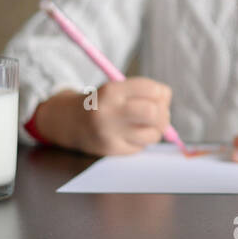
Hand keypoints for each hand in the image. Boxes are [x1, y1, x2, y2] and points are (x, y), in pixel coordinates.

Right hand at [35, 78, 171, 155]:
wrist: (70, 122)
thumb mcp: (118, 89)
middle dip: (163, 114)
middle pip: (153, 113)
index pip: (152, 90)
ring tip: (146, 125)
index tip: (159, 97)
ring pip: (152, 134)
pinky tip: (131, 134)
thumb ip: (145, 91)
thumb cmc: (104, 103)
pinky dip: (143, 141)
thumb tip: (167, 101)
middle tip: (160, 115)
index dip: (162, 94)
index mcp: (112, 90)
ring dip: (156, 130)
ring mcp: (109, 133)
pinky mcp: (111, 149)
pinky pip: (141, 146)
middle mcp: (108, 111)